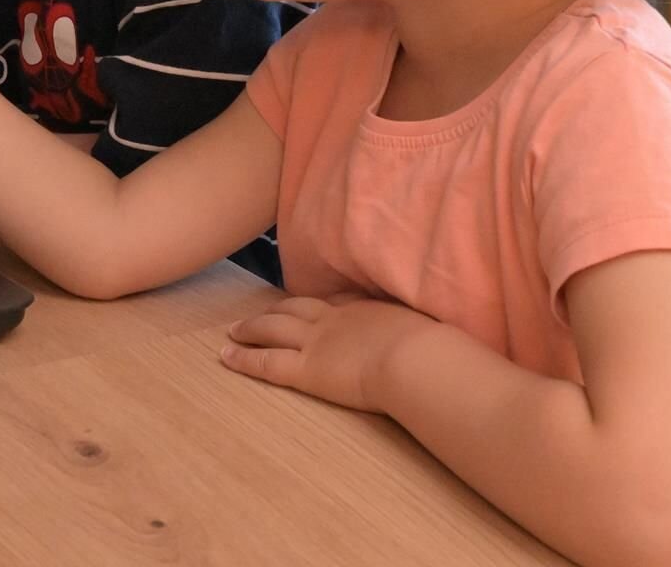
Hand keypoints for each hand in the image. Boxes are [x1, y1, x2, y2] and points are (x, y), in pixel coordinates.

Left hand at [220, 293, 439, 413]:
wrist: (415, 359)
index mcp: (367, 310)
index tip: (310, 302)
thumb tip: (443, 344)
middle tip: (259, 313)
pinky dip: (244, 358)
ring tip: (234, 330)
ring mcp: (317, 341)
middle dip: (276, 310)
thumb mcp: (431, 330)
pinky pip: (266, 362)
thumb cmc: (432, 350)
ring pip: (273, 329)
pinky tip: (226, 356)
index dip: (320, 303)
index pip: (337, 302)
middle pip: (296, 308)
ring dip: (252, 327)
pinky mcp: (306, 369)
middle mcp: (335, 320)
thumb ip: (427, 333)